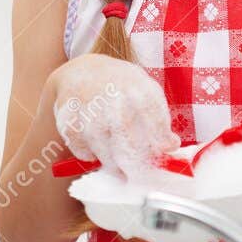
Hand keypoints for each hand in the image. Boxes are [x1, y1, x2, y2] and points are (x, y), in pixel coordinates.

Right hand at [49, 53, 178, 179]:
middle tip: (139, 170)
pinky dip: (92, 155)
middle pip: (132, 151)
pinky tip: (96, 144)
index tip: (161, 153)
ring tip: (119, 160)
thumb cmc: (119, 85)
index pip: (157, 130)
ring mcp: (91, 116)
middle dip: (138, 166)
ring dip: (116, 165)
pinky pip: (86, 155)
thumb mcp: (145, 90)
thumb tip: (171, 146)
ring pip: (109, 159)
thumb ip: (160, 118)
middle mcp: (115, 103)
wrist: (81, 71)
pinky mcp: (71, 126)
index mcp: (139, 92)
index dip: (160, 147)